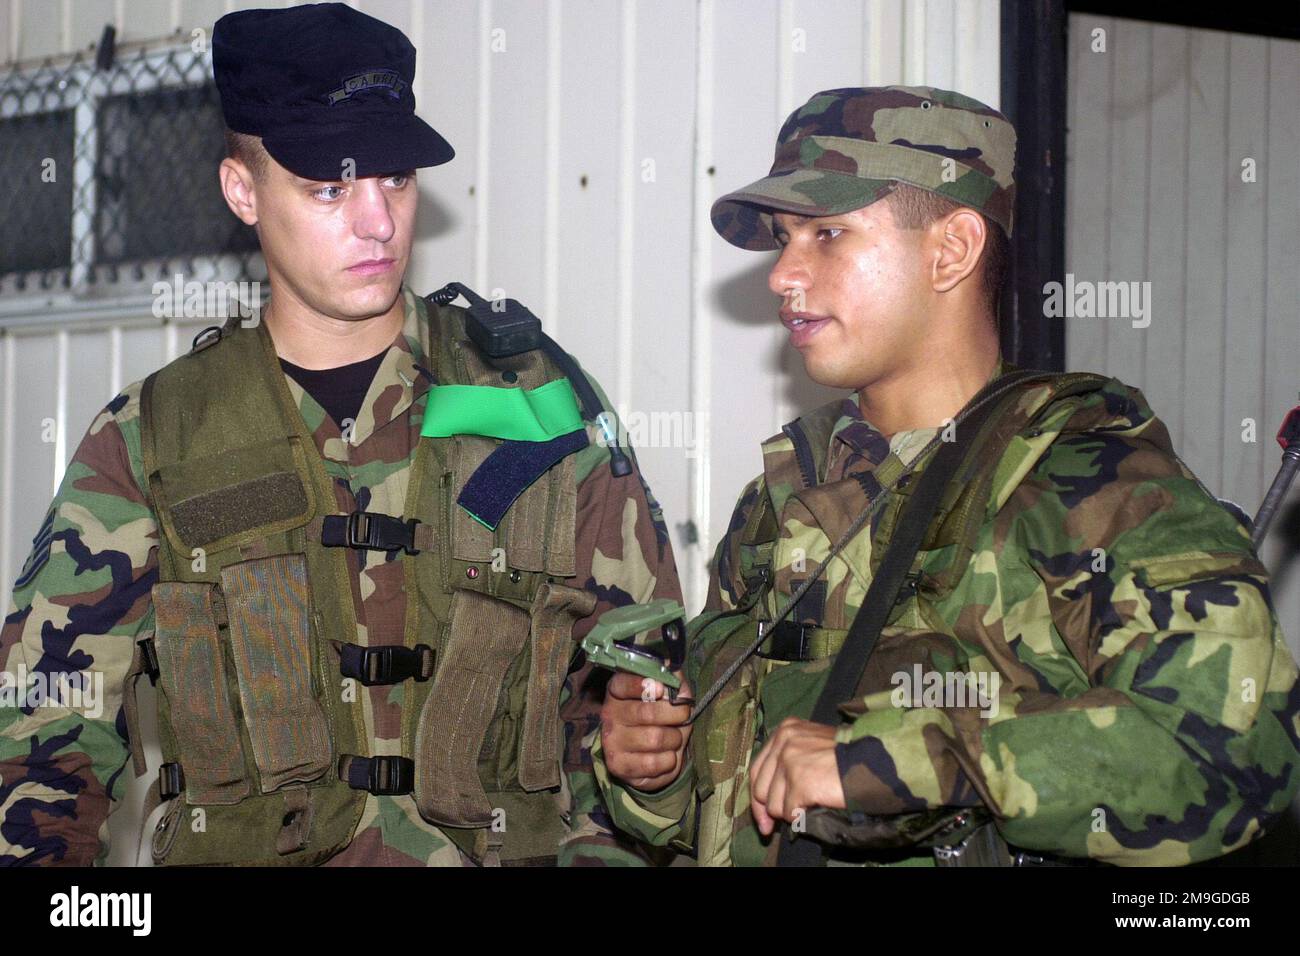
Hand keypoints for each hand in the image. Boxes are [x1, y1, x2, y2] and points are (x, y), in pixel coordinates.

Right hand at [601, 672, 692, 791]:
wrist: (649, 757)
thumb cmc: (660, 719)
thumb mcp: (668, 696)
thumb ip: (673, 683)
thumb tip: (676, 676)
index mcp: (618, 692)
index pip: (622, 684)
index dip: (641, 685)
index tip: (660, 688)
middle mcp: (609, 714)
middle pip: (647, 712)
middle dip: (676, 714)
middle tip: (683, 716)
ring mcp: (611, 741)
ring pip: (654, 739)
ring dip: (675, 739)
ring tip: (674, 738)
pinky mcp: (618, 766)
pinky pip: (653, 763)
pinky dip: (669, 761)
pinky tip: (666, 756)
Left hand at [749, 717, 844, 836]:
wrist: (872, 763)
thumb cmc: (845, 758)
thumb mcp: (811, 745)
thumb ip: (786, 761)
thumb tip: (766, 796)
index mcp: (784, 730)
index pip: (757, 769)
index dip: (757, 798)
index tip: (762, 818)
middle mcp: (784, 741)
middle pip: (761, 789)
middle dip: (766, 812)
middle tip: (772, 827)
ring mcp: (791, 760)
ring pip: (774, 804)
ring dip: (789, 812)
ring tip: (808, 806)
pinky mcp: (800, 780)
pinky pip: (789, 812)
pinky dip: (800, 816)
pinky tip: (813, 807)